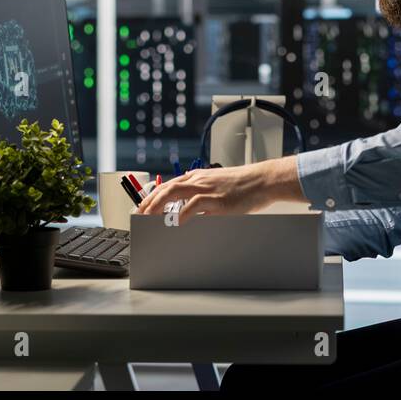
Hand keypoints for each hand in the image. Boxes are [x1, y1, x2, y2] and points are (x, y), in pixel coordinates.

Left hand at [135, 157, 303, 222]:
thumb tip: (186, 207)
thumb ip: (201, 192)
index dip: (151, 197)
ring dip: (158, 206)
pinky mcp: (218, 200)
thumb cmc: (242, 185)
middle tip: (138, 215)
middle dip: (148, 202)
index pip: (167, 185)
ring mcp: (207, 189)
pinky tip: (176, 222)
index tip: (141, 208)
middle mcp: (198, 180)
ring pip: (175, 193)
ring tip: (148, 218)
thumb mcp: (217, 184)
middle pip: (166, 188)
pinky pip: (195, 204)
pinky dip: (183, 213)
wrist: (262, 180)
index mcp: (197, 177)